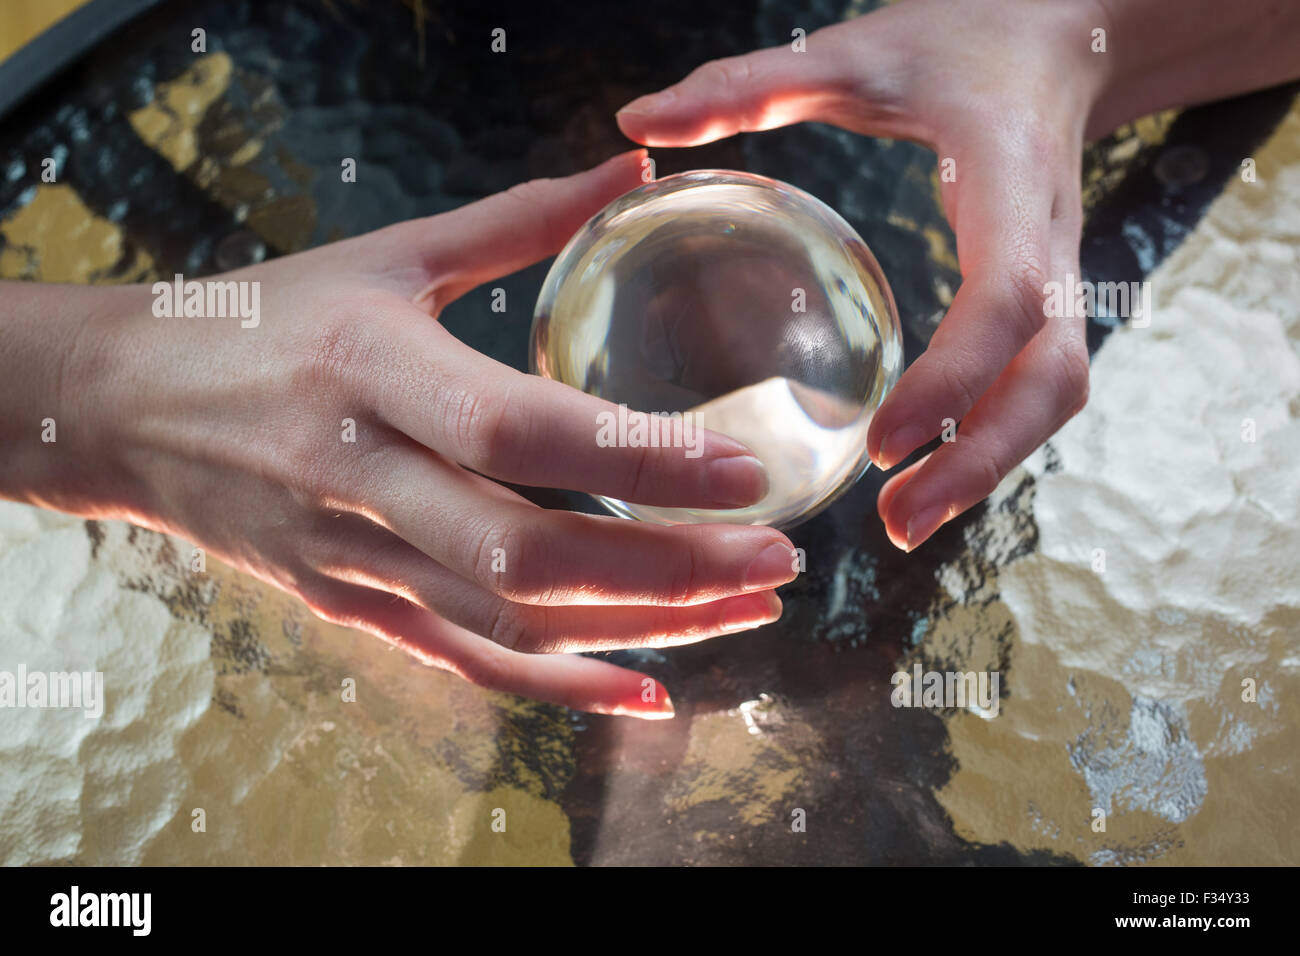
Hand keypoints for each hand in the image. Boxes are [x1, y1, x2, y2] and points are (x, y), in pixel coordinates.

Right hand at [14, 150, 797, 717]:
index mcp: (374, 369)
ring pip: (509, 620)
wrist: (131, 405)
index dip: (637, 457)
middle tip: (777, 560)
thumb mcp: (388, 255)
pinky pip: (465, 662)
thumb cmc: (268, 318)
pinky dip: (561, 686)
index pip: (519, 429)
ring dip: (640, 626)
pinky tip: (644, 690)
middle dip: (667, 568)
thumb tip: (630, 172)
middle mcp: (363, 475)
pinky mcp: (350, 605)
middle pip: (528, 551)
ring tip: (744, 611)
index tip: (746, 469)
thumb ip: (518, 220)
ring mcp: (353, 557)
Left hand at [616, 0, 1105, 549]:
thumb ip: (751, 85)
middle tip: (898, 525)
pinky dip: (990, 437)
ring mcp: (1058, 273)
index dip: (953, 381)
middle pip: (1052, 378)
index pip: (1004, 300)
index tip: (882, 441)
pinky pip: (1036, 382)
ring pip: (1055, 392)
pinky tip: (928, 469)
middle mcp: (1051, 241)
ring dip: (992, 467)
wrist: (1062, 35)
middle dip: (984, 463)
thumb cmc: (956, 40)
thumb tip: (636, 119)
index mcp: (1011, 181)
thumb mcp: (854, 51)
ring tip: (908, 522)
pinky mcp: (1044, 294)